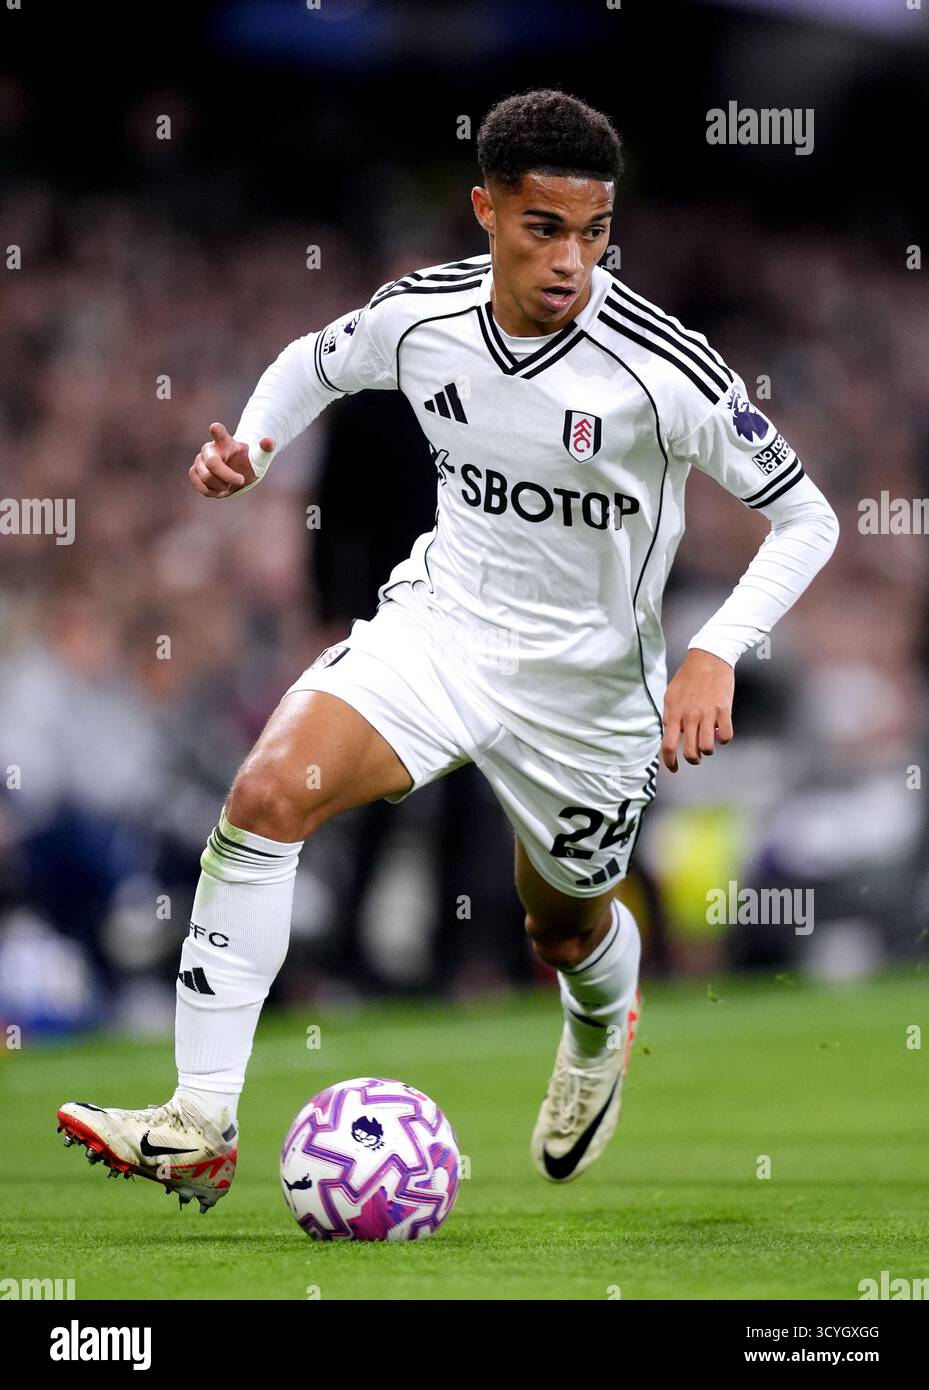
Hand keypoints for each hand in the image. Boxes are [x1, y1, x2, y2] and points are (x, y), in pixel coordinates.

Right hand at [189, 422, 273, 498]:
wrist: (238, 473)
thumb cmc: (248, 463)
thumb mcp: (260, 457)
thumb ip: (266, 448)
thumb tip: (269, 441)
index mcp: (225, 441)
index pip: (219, 432)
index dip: (216, 431)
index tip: (215, 428)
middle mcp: (209, 448)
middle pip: (212, 463)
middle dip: (227, 476)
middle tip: (241, 480)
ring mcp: (199, 460)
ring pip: (206, 476)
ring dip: (221, 485)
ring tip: (229, 485)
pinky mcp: (194, 472)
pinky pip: (198, 484)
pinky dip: (211, 491)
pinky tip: (220, 489)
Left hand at [661, 648, 734, 772]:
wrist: (708, 658)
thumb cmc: (688, 677)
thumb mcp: (670, 695)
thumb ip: (669, 716)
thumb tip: (669, 733)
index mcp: (674, 713)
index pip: (668, 745)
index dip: (669, 762)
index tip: (674, 768)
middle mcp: (690, 716)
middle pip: (690, 752)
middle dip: (693, 759)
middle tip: (695, 756)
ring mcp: (707, 714)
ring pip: (708, 747)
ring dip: (708, 750)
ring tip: (708, 743)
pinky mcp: (724, 710)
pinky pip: (726, 736)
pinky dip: (724, 739)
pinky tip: (721, 732)